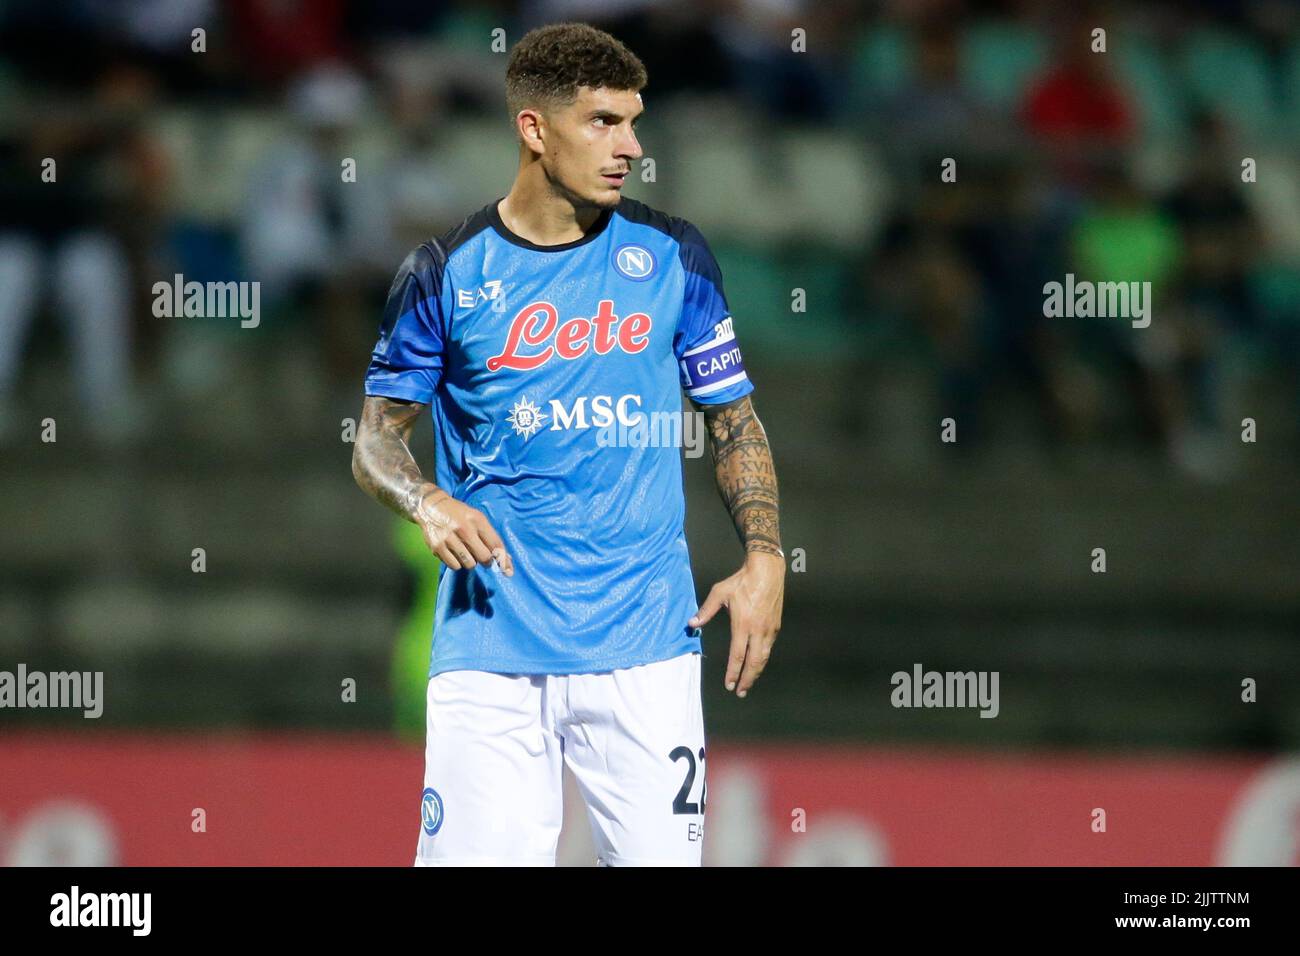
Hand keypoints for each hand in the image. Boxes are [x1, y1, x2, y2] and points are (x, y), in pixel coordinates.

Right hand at [415, 488, 513, 574]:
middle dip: (486, 561)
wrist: (430, 506)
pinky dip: (457, 563)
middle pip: (484, 557)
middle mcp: (464, 529)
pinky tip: (455, 554)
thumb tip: (505, 559)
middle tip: (483, 558)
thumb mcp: (476, 517)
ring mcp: (449, 538)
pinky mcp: (437, 547)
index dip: (503, 559)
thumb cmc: (458, 513)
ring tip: (465, 552)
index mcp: (477, 519)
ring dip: (470, 562)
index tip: (508, 571)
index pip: (495, 543)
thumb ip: (490, 536)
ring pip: (469, 564)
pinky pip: (454, 565)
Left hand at [689, 551, 783, 697]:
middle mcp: (758, 630)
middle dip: (747, 680)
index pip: (737, 655)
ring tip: (748, 683)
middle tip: (740, 692)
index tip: (728, 684)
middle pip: (754, 662)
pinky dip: (762, 660)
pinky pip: (768, 648)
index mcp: (743, 624)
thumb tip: (691, 624)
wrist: (767, 571)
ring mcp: (769, 629)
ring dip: (756, 673)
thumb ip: (705, 611)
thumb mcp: (719, 593)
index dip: (733, 672)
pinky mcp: (775, 626)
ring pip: (763, 657)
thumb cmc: (741, 581)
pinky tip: (756, 664)